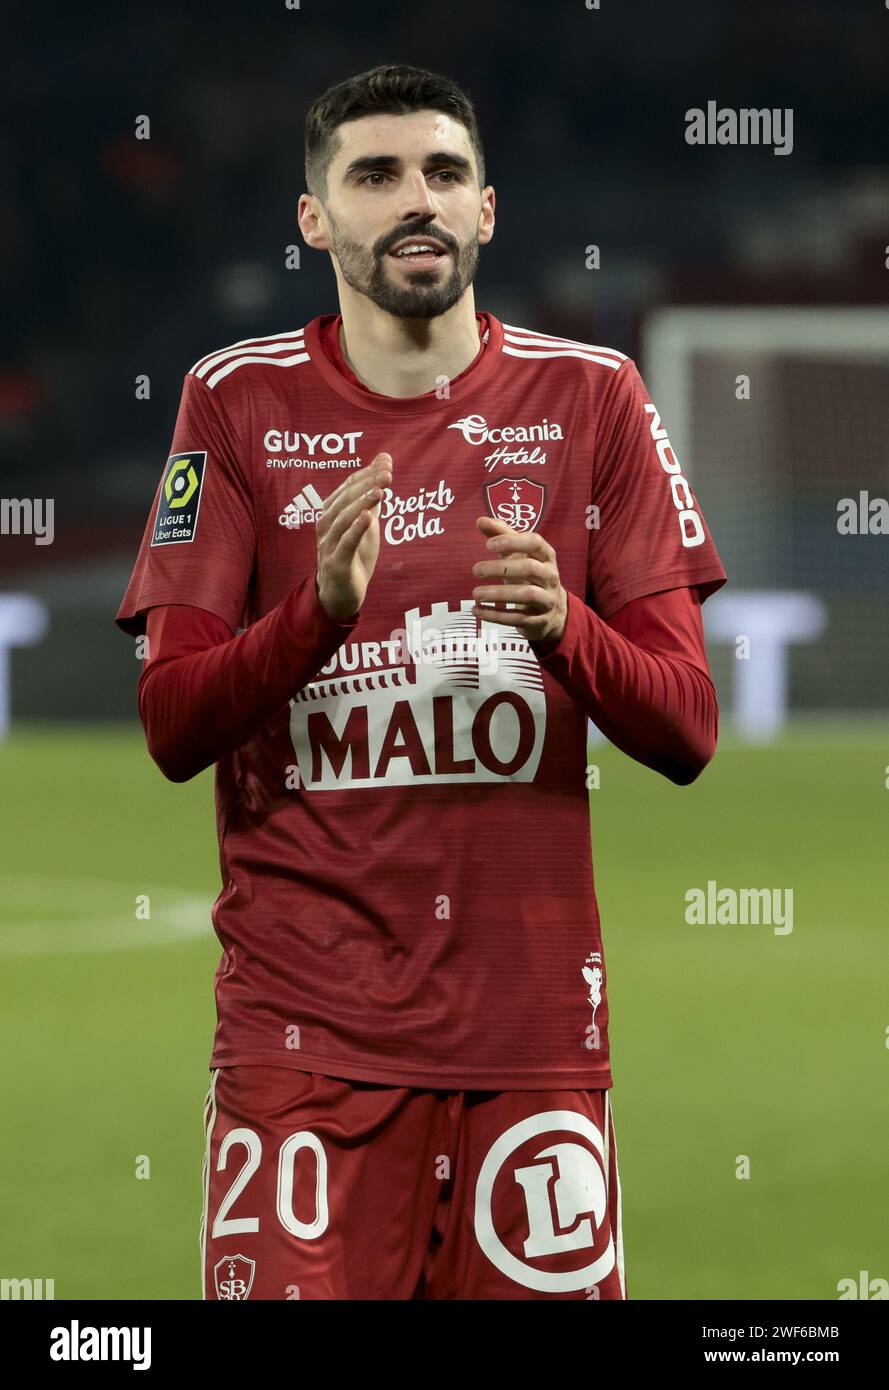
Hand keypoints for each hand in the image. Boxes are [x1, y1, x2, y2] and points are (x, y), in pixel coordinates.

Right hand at [315, 453, 391, 618]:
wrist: (341, 593)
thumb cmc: (353, 555)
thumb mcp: (366, 522)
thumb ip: (373, 495)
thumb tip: (384, 464)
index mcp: (331, 512)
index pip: (348, 487)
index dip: (367, 473)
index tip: (386, 461)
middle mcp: (326, 525)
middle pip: (345, 499)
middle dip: (367, 484)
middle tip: (387, 474)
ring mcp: (328, 544)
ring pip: (344, 518)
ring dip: (362, 502)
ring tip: (380, 490)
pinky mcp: (336, 563)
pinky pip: (345, 543)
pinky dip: (356, 528)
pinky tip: (368, 516)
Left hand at [471, 516, 567, 648]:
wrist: (553, 612)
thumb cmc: (530, 575)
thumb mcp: (519, 554)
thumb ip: (501, 535)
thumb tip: (480, 520)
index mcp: (546, 556)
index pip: (535, 542)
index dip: (512, 542)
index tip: (488, 545)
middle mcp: (551, 576)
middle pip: (530, 568)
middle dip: (501, 568)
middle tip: (476, 570)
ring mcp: (547, 599)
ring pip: (527, 595)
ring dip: (498, 594)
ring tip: (475, 593)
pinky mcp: (540, 620)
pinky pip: (518, 618)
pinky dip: (496, 615)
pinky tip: (477, 610)